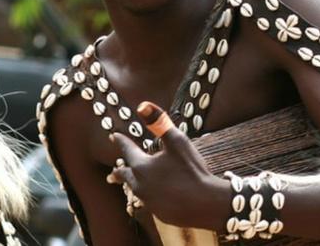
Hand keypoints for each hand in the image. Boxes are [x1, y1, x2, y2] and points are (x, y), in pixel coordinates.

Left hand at [108, 101, 223, 228]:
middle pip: (125, 176)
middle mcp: (141, 185)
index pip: (127, 151)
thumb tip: (142, 105)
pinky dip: (150, 196)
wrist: (207, 204)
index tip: (113, 136)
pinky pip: (150, 203)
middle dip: (118, 173)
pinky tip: (156, 196)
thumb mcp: (177, 141)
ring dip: (134, 184)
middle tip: (112, 174)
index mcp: (142, 166)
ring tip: (133, 182)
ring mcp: (149, 202)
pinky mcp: (160, 214)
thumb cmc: (191, 170)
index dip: (120, 142)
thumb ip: (159, 122)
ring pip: (137, 190)